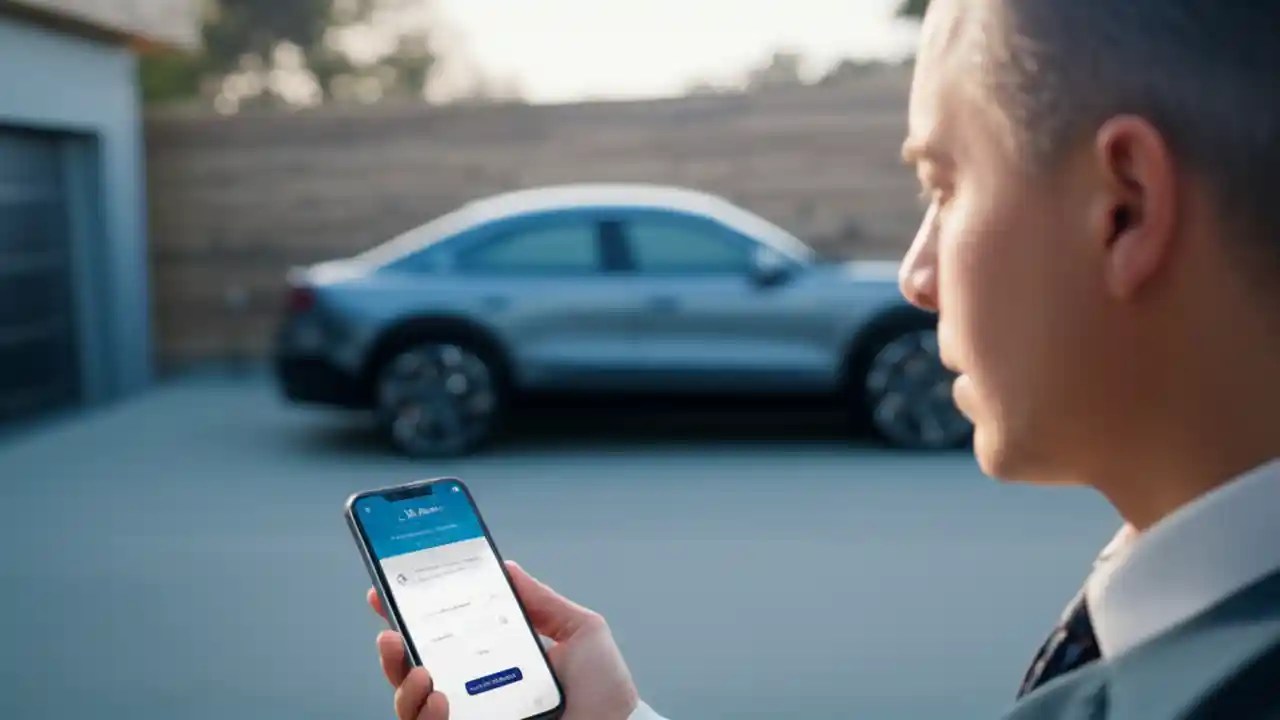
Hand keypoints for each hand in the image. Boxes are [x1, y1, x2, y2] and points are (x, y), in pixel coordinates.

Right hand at [368, 561, 640, 719]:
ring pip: (411, 706)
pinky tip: (440, 698)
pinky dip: (425, 715)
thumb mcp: (580, 631)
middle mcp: (476, 693)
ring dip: (405, 685)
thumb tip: (506, 567)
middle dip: (392, 652)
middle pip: (412, 673)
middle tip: (390, 632)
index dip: (407, 618)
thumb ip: (541, 601)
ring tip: (424, 671)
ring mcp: (471, 718)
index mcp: (494, 662)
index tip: (384, 593)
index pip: (440, 640)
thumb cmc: (605, 691)